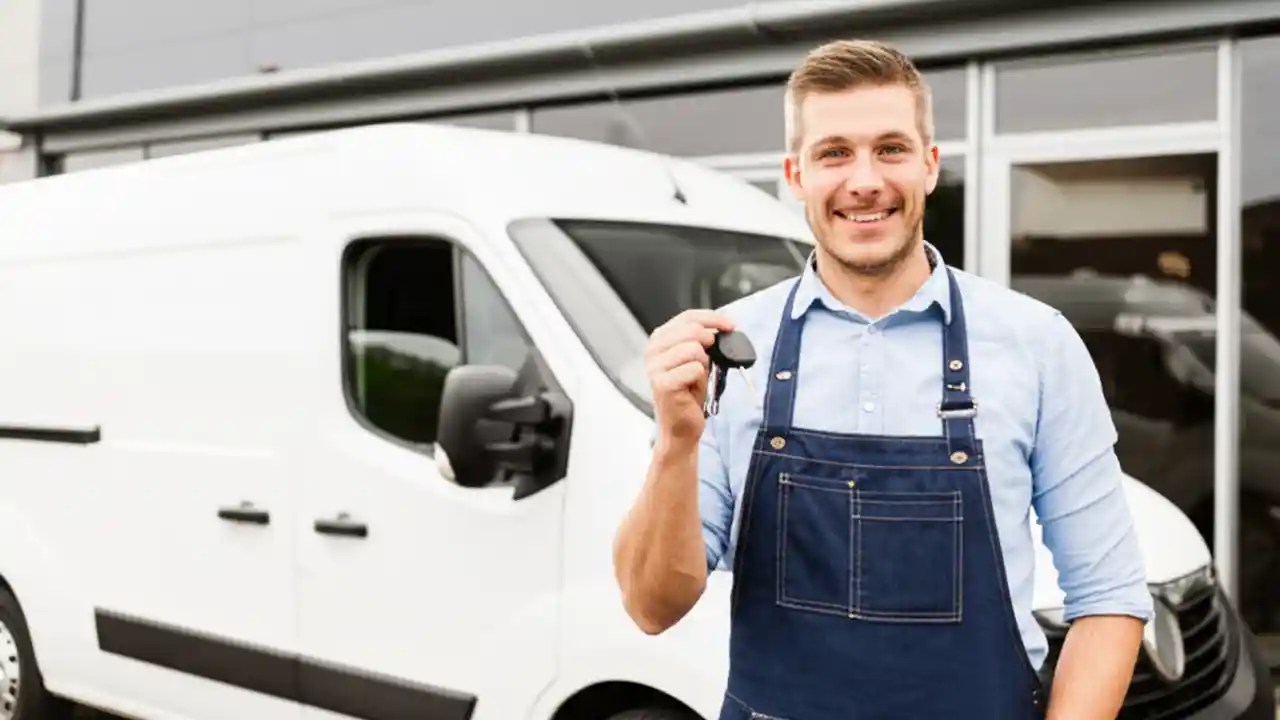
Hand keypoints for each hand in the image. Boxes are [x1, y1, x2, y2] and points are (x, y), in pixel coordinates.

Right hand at [644, 309, 735, 442]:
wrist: (681, 426)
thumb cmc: (688, 392)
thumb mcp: (695, 359)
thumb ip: (702, 339)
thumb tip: (722, 328)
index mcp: (658, 340)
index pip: (688, 317)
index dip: (713, 318)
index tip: (731, 326)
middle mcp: (652, 350)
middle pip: (692, 330)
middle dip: (709, 344)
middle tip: (709, 361)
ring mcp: (655, 367)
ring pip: (694, 349)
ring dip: (703, 366)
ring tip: (695, 379)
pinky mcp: (663, 384)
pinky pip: (695, 369)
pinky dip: (700, 380)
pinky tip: (691, 390)